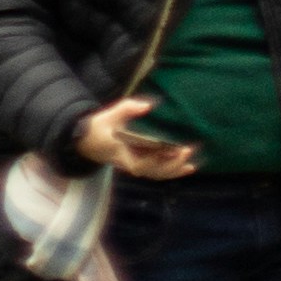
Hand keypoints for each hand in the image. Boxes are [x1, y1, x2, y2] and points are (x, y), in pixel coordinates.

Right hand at [76, 94, 194, 175]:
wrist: (88, 142)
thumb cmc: (99, 128)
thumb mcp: (109, 115)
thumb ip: (127, 109)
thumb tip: (148, 105)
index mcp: (123, 156)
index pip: (141, 164)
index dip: (157, 160)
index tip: (173, 150)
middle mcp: (132, 165)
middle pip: (154, 172)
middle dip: (172, 164)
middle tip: (187, 151)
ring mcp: (137, 167)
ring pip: (158, 175)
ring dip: (175, 171)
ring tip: (192, 165)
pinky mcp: (141, 164)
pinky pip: (158, 172)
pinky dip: (172, 171)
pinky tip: (184, 167)